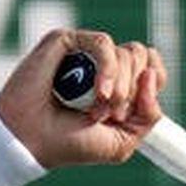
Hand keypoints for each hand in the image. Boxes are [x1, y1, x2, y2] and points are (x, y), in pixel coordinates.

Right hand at [0, 28, 165, 168]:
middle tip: (107, 116)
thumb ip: (149, 116)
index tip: (134, 109)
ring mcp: (86, 52)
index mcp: (117, 84)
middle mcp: (103, 65)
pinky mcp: (68, 41)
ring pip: (128, 53)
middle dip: (131, 94)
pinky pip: (104, 44)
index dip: (153, 83)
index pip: (152, 67)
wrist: (32, 141)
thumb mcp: (122, 141)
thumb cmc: (70, 143)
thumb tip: (152, 76)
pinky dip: (108, 70)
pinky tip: (98, 93)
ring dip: (119, 89)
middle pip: (142, 57)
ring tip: (95, 111)